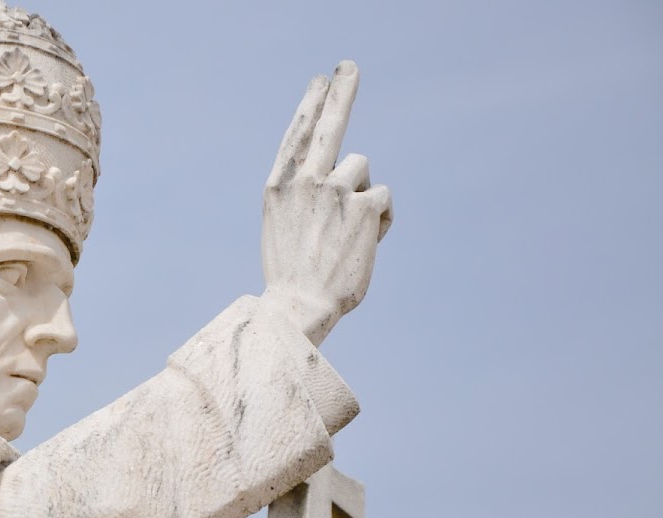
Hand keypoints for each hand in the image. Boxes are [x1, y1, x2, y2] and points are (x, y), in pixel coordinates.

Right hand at [261, 60, 392, 345]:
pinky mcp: (365, 204)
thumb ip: (303, 195)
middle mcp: (305, 180)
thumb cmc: (292, 275)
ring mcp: (335, 189)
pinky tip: (362, 243)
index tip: (321, 82)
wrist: (298, 305)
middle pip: (330, 123)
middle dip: (342, 90)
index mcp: (279, 187)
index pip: (297, 134)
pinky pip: (383, 197)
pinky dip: (379, 221)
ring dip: (361, 195)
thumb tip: (343, 172)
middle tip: (348, 66)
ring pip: (363, 169)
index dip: (311, 105)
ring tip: (345, 234)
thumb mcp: (283, 227)